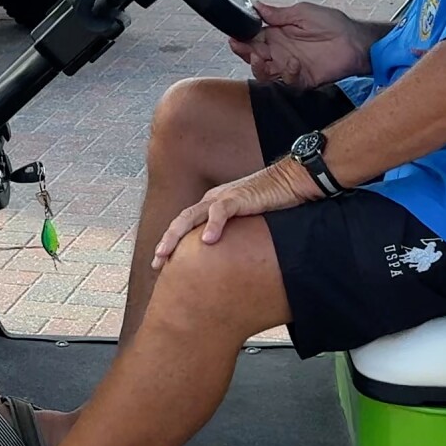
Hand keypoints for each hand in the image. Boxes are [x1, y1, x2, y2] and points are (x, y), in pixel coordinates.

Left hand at [151, 161, 314, 268]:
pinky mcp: (240, 197)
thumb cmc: (272, 203)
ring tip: (166, 254)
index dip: (171, 243)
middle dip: (166, 242)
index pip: (185, 225)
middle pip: (181, 221)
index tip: (161, 263)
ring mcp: (224, 197)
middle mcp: (213, 200)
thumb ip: (234, 236)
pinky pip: (221, 211)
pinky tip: (207, 241)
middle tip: (155, 263)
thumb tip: (228, 261)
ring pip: (191, 216)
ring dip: (175, 235)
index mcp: (212, 205)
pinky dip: (212, 225)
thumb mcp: (247, 224)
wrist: (291, 181)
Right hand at [229, 1, 372, 87]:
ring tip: (258, 57)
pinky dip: (286, 74)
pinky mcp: (302, 80)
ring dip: (257, 67)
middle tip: (240, 46)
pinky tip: (292, 62)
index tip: (234, 35)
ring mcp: (289, 67)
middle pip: (253, 56)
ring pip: (264, 73)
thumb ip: (278, 14)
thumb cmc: (332, 24)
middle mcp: (280, 53)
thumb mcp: (302, 13)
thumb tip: (255, 6)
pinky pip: (287, 82)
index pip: (253, 39)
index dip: (242, 38)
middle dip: (244, 52)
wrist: (355, 42)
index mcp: (278, 35)